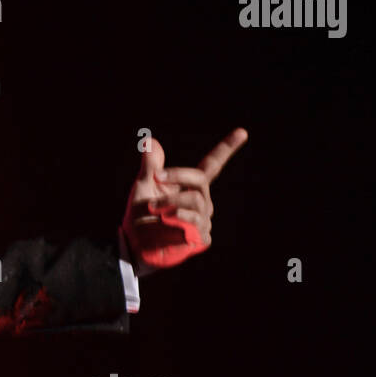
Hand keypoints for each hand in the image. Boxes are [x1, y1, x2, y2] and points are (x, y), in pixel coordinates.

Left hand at [121, 128, 247, 272]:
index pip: (212, 165)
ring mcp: (203, 220)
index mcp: (190, 186)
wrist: (133, 245)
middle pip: (200, 180)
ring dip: (170, 201)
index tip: (242, 132)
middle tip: (156, 177)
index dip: (226, 149)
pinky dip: (178, 219)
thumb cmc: (139, 217)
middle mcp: (201, 201)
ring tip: (153, 208)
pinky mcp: (201, 238)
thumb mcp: (142, 187)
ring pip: (195, 201)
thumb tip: (150, 140)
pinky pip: (196, 223)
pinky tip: (166, 221)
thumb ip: (150, 166)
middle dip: (178, 176)